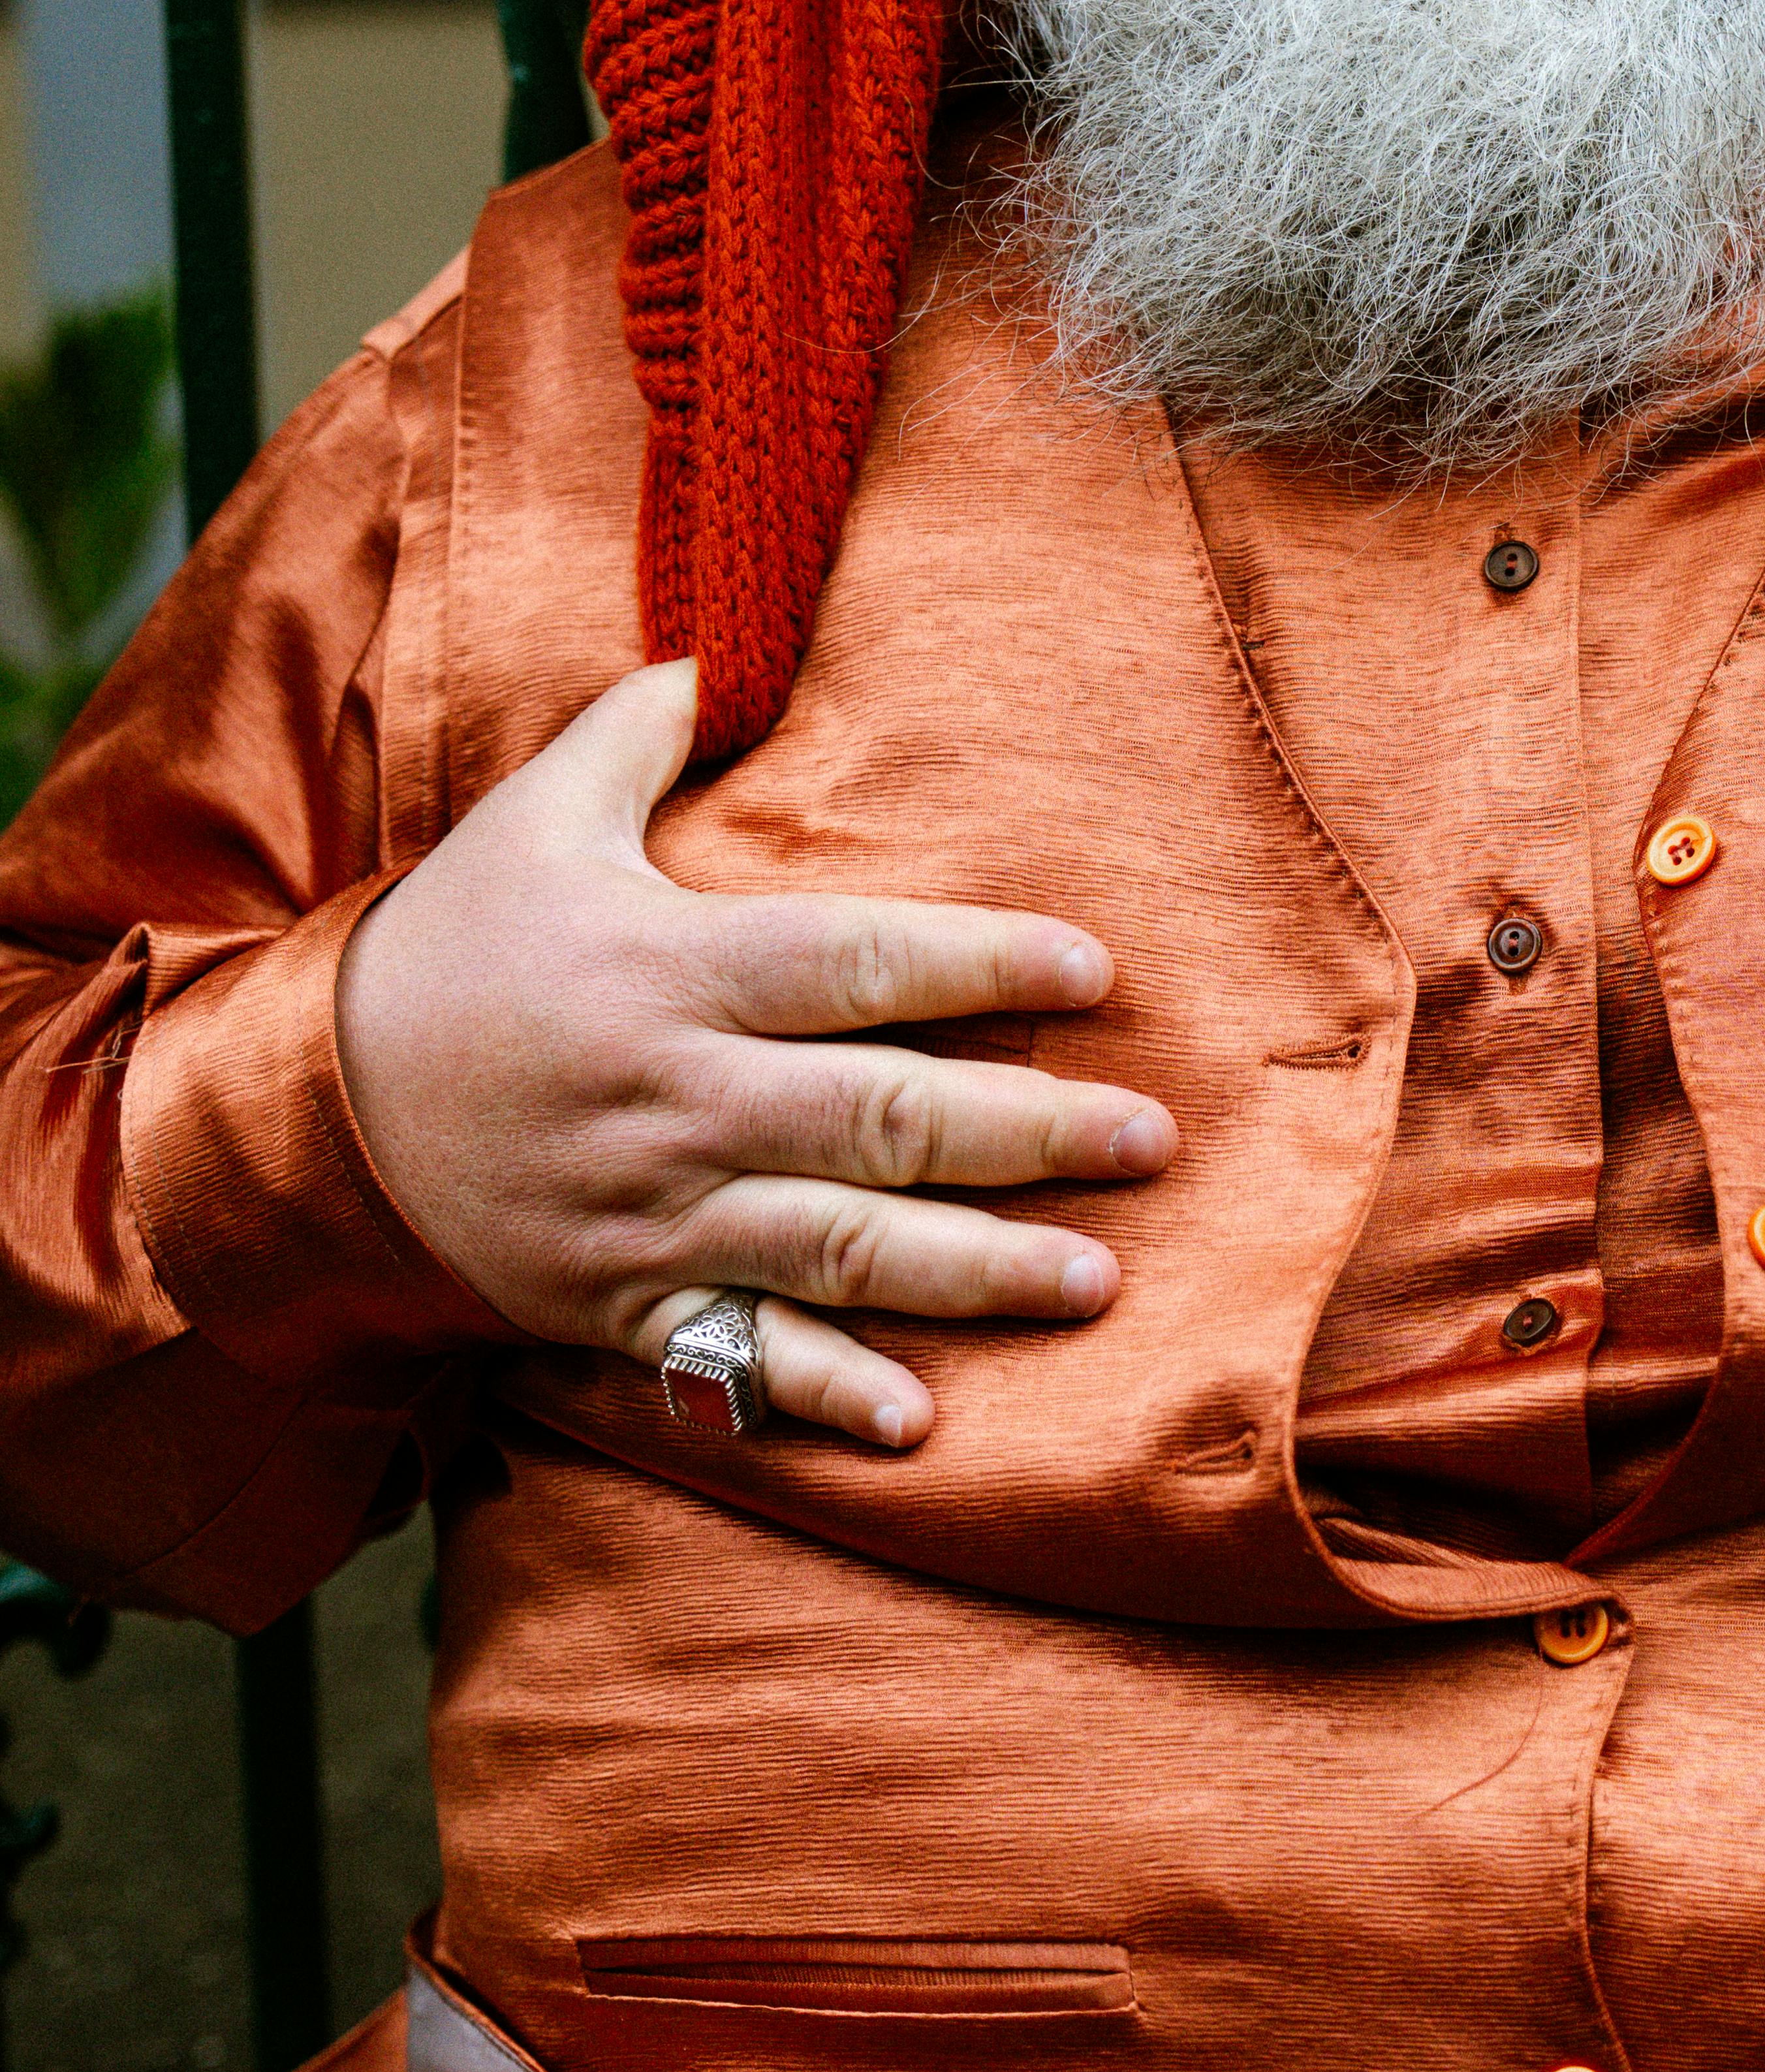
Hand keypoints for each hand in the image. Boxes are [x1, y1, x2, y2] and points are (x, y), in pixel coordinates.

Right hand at [334, 657, 1174, 1449]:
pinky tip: (924, 1421)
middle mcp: (679, 1100)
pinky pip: (740, 1359)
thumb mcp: (529, 821)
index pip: (855, 963)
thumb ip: (631, 735)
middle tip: (1152, 1139)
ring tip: (1098, 1279)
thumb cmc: (446, 953)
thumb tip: (708, 649)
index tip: (1094, 969)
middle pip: (882, 1117)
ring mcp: (656, 1216)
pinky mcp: (625, 1303)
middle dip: (1029, 1133)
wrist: (305, 1118)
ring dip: (978, 1272)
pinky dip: (828, 1395)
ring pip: (843, 1249)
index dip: (980, 964)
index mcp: (671, 972)